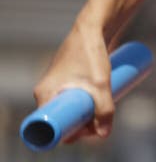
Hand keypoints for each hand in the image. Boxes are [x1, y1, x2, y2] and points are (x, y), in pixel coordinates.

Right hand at [33, 18, 113, 140]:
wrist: (96, 27)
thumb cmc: (92, 54)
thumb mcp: (101, 85)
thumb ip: (105, 110)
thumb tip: (104, 134)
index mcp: (44, 93)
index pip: (51, 125)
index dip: (68, 133)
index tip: (88, 132)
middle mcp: (47, 90)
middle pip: (62, 118)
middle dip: (80, 126)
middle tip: (101, 125)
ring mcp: (58, 83)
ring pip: (70, 108)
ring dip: (85, 116)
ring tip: (105, 117)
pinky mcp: (70, 77)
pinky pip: (74, 98)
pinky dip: (85, 105)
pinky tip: (99, 111)